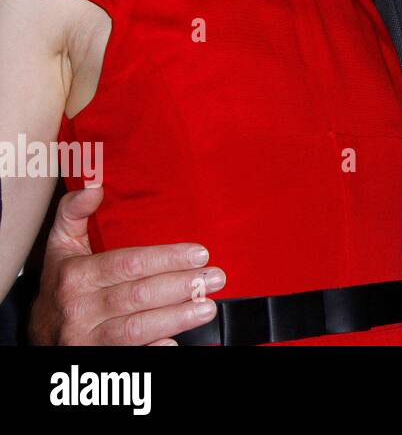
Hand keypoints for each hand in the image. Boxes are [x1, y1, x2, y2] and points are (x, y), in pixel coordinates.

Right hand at [28, 186, 224, 344]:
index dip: (167, 258)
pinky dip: (153, 351)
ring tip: (208, 306)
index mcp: (76, 275)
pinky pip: (128, 358)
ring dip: (177, 317)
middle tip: (215, 277)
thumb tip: (94, 186)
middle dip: (181, 285)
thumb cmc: (62, 284)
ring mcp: (87, 338)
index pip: (128, 264)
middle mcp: (80, 308)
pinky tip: (176, 342)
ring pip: (137, 329)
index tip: (200, 253)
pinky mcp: (97, 360)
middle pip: (138, 295)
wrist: (39, 334)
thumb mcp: (61, 247)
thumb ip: (74, 214)